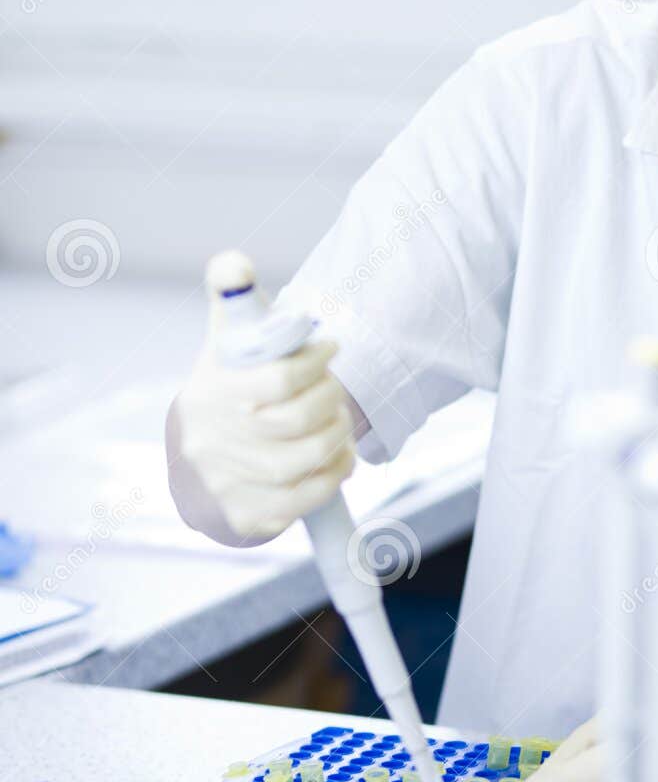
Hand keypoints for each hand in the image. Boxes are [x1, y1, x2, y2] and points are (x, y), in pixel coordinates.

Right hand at [169, 294, 355, 542]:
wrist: (192, 473)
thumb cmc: (225, 396)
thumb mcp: (222, 348)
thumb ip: (230, 299)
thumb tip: (233, 263)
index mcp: (209, 392)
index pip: (277, 379)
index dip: (316, 363)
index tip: (331, 349)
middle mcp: (211, 441)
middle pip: (297, 422)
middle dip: (331, 401)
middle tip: (338, 391)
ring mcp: (227, 483)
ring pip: (306, 461)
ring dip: (338, 438)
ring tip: (341, 423)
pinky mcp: (247, 518)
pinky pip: (307, 498)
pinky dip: (334, 475)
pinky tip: (339, 457)